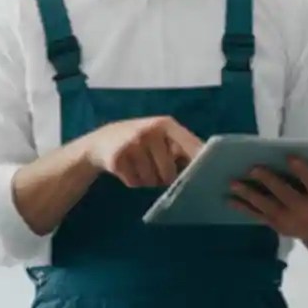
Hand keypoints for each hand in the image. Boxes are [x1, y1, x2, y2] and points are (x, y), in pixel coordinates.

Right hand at [82, 116, 202, 187]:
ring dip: (147, 180)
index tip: (206, 177)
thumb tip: (206, 167)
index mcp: (166, 124)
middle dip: (164, 178)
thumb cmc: (140, 141)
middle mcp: (150, 131)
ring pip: (151, 180)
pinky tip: (128, 169)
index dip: (199, 163)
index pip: (190, 146)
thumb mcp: (160, 136)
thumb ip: (181, 147)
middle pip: (169, 172)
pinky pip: (135, 183)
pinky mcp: (117, 159)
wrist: (100, 142)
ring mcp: (132, 144)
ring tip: (140, 167)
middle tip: (155, 169)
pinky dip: (133, 182)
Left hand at [227, 149, 307, 246]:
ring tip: (233, 182)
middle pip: (286, 194)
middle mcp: (306, 211)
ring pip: (267, 206)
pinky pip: (259, 216)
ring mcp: (291, 221)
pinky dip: (244, 208)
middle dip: (269, 181)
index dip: (302, 171)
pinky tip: (229, 199)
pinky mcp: (278, 227)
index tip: (290, 157)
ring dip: (249, 195)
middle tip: (253, 167)